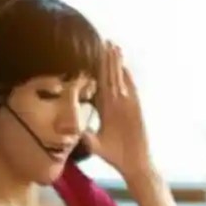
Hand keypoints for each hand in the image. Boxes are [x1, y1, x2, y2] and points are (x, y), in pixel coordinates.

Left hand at [83, 43, 151, 178]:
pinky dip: (128, 80)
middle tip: (103, 41)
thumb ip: (83, 135)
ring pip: (121, 80)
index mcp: (106, 109)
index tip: (89, 55)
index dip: (95, 70)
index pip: (99, 85)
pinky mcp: (135, 110)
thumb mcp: (94, 143)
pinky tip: (124, 67)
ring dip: (117, 64)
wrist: (133, 164)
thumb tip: (70, 130)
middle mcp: (116, 104)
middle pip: (110, 77)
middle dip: (107, 60)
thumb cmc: (114, 154)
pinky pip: (131, 92)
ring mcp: (127, 105)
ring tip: (114, 47)